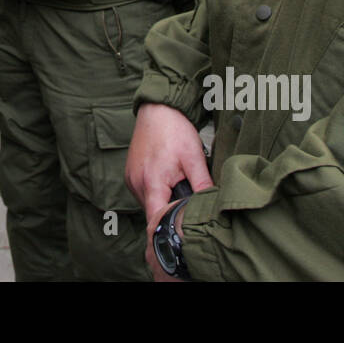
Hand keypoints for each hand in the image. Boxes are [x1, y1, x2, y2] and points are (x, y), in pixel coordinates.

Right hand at [126, 102, 212, 279]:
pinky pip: (145, 193)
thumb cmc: (174, 129)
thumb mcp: (194, 157)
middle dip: (170, 213)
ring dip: (163, 202)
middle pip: (153, 213)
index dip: (167, 230)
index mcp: (152, 181)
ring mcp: (131, 179)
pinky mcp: (131, 174)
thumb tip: (212, 206)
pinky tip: (168, 179)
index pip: (156, 220)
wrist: (157, 108)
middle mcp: (136, 183)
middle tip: (188, 205)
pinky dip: (157, 192)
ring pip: (149, 204)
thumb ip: (202, 184)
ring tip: (178, 186)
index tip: (179, 234)